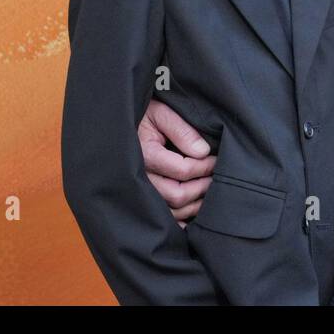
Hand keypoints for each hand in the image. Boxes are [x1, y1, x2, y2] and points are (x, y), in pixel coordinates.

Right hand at [139, 98, 216, 226]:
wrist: (117, 125)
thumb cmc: (144, 116)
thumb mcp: (161, 113)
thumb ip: (182, 131)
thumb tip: (203, 152)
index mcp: (146, 155)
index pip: (183, 170)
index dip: (205, 166)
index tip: (216, 159)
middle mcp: (140, 178)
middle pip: (177, 195)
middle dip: (201, 187)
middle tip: (217, 176)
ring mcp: (139, 193)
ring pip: (171, 211)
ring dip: (194, 204)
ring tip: (208, 191)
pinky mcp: (140, 201)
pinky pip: (162, 219)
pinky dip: (180, 220)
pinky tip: (193, 211)